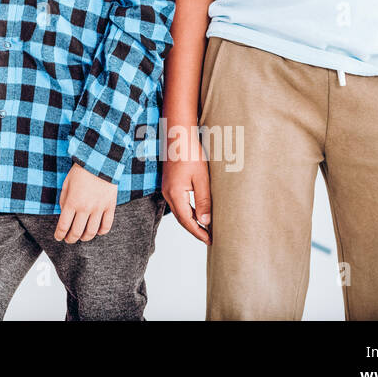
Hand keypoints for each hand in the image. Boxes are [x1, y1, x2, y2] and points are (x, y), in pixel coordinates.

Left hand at [54, 162, 117, 242]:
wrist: (100, 160)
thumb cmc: (81, 171)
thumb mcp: (66, 183)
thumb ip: (64, 200)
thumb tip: (63, 213)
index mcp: (72, 202)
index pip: (63, 225)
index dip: (59, 235)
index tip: (58, 237)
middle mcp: (85, 208)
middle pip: (77, 232)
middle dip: (70, 239)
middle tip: (68, 240)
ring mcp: (99, 208)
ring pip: (92, 232)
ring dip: (85, 238)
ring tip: (81, 237)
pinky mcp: (110, 207)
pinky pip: (107, 225)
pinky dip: (102, 232)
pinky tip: (97, 232)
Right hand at [162, 123, 211, 243]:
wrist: (178, 135)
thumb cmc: (190, 153)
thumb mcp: (201, 178)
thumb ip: (203, 201)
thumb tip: (205, 221)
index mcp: (175, 194)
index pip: (187, 221)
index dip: (198, 233)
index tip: (210, 241)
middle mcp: (168, 193)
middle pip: (181, 219)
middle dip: (195, 230)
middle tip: (209, 239)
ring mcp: (167, 189)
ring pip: (179, 212)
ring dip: (191, 221)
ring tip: (205, 229)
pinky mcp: (170, 184)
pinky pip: (178, 203)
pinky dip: (188, 211)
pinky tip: (197, 212)